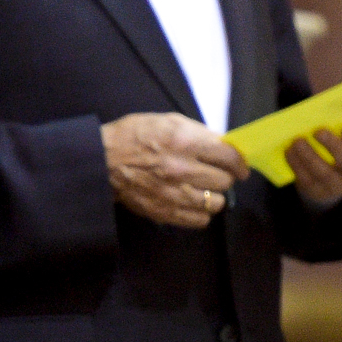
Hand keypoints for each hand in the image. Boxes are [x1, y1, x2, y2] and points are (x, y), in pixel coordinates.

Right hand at [102, 112, 249, 228]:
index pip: (229, 156)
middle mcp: (183, 168)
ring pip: (216, 203)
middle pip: (225, 181)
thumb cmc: (133, 136)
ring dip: (213, 196)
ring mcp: (175, 193)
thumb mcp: (167, 121)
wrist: (101, 161)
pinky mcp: (166, 212)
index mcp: (185, 141)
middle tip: (216, 174)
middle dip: (224, 177)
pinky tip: (192, 203)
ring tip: (203, 190)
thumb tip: (223, 145)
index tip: (240, 167)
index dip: (240, 163)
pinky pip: (200, 220)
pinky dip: (200, 212)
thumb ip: (198, 133)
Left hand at [286, 128, 341, 208]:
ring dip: (310, 156)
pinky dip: (298, 165)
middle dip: (333, 147)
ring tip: (298, 141)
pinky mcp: (320, 192)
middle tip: (318, 131)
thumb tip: (334, 105)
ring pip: (326, 174)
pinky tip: (290, 151)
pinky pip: (308, 181)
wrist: (332, 164)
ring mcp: (340, 187)